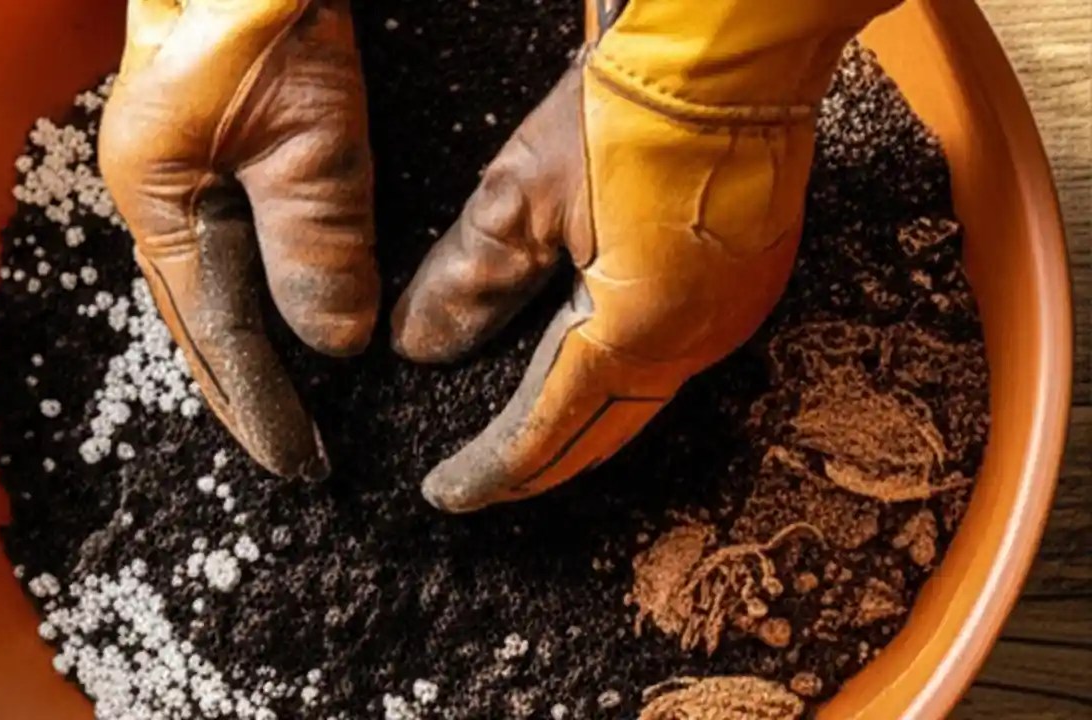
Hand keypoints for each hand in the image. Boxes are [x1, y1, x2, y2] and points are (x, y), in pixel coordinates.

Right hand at [100, 0, 378, 479]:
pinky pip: (235, 248)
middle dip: (247, 392)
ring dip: (250, 352)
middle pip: (203, 320)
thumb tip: (336, 344)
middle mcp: (160, 198)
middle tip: (294, 456)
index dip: (260, 402)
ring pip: (216, 288)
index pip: (216, 334)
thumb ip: (316, 243)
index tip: (297, 462)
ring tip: (287, 412)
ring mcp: (180, 175)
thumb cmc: (266, 12)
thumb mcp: (307, 138)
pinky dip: (261, 296)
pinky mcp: (215, 155)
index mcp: (163, 202)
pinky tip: (284, 323)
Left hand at [393, 0, 900, 511]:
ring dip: (583, 433)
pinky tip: (595, 380)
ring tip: (528, 448)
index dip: (493, 468)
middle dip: (539, 468)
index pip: (547, 426)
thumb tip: (422, 345)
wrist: (736, 52)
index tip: (447, 493)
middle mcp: (693, 343)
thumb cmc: (633, 109)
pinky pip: (676, 366)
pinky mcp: (746, 288)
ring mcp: (729, 318)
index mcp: (635, 331)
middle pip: (602, 435)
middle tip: (483, 485)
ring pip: (643, 406)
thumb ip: (470, 279)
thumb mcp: (524, 191)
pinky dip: (622, 389)